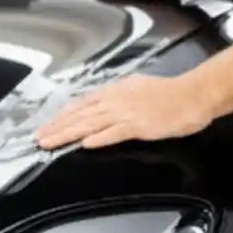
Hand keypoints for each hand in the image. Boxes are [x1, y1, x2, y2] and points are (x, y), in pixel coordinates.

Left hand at [36, 75, 218, 149]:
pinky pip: (114, 132)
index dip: (63, 116)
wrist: (193, 94)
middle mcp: (115, 100)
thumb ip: (118, 97)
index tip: (48, 125)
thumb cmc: (169, 94)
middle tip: (39, 138)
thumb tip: (103, 104)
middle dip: (57, 127)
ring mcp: (125, 113)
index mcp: (114, 91)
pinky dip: (99, 138)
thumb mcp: (137, 88)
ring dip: (67, 134)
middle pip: (80, 115)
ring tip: (50, 142)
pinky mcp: (138, 125)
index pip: (82, 104)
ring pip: (89, 124)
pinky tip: (84, 144)